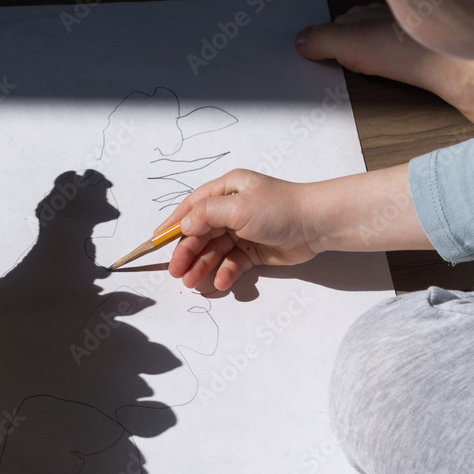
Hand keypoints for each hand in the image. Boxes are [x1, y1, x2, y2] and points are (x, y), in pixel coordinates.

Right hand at [155, 169, 318, 290]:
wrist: (317, 224)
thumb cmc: (279, 208)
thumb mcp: (238, 207)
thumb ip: (206, 216)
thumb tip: (182, 226)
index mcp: (227, 190)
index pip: (192, 207)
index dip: (173, 224)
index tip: (156, 241)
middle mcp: (232, 210)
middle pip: (201, 233)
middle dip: (187, 252)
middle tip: (175, 272)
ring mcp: (243, 231)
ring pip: (214, 251)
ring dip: (202, 266)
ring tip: (192, 283)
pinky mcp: (254, 251)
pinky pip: (232, 262)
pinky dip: (225, 272)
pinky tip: (221, 282)